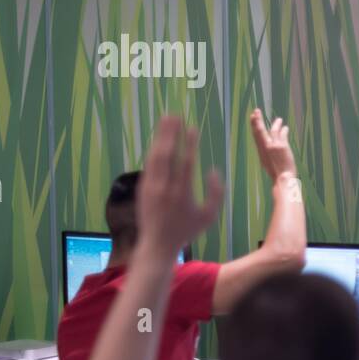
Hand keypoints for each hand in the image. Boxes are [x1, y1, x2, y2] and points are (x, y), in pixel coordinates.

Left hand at [136, 116, 223, 261]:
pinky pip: (149, 164)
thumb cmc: (187, 230)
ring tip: (165, 121)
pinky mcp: (142, 188)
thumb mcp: (209, 216)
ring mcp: (151, 187)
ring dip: (160, 137)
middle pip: (166, 154)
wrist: (158, 244)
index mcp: (182, 193)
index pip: (186, 162)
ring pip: (155, 157)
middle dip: (170, 133)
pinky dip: (154, 150)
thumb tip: (213, 171)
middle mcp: (164, 188)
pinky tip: (159, 140)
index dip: (189, 144)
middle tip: (174, 115)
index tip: (192, 128)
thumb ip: (216, 193)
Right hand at [251, 108, 296, 179]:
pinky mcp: (282, 146)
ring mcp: (273, 146)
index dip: (254, 126)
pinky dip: (284, 130)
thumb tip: (270, 147)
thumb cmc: (276, 174)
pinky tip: (285, 127)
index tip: (253, 118)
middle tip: (256, 111)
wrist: (282, 178)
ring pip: (272, 131)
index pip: (256, 136)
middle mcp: (265, 147)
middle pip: (259, 131)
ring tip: (279, 119)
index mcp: (261, 152)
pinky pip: (282, 135)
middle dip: (257, 120)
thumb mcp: (268, 163)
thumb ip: (268, 153)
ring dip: (275, 124)